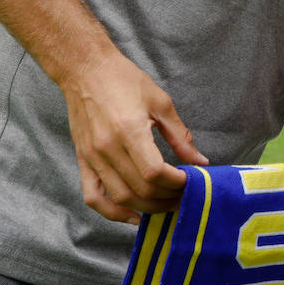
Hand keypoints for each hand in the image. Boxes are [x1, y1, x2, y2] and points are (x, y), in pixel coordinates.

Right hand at [59, 51, 209, 223]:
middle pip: (140, 190)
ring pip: (120, 198)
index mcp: (129, 131)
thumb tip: (200, 161)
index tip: (191, 180)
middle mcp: (108, 148)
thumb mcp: (161, 103)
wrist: (86, 70)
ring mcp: (92, 157)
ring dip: (147, 207)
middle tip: (184, 196)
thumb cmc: (124, 80)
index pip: (155, 173)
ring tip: (166, 204)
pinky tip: (133, 215)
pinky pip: (94, 196)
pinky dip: (113, 212)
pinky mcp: (83, 160)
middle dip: (167, 198)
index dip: (176, 183)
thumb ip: (181, 136)